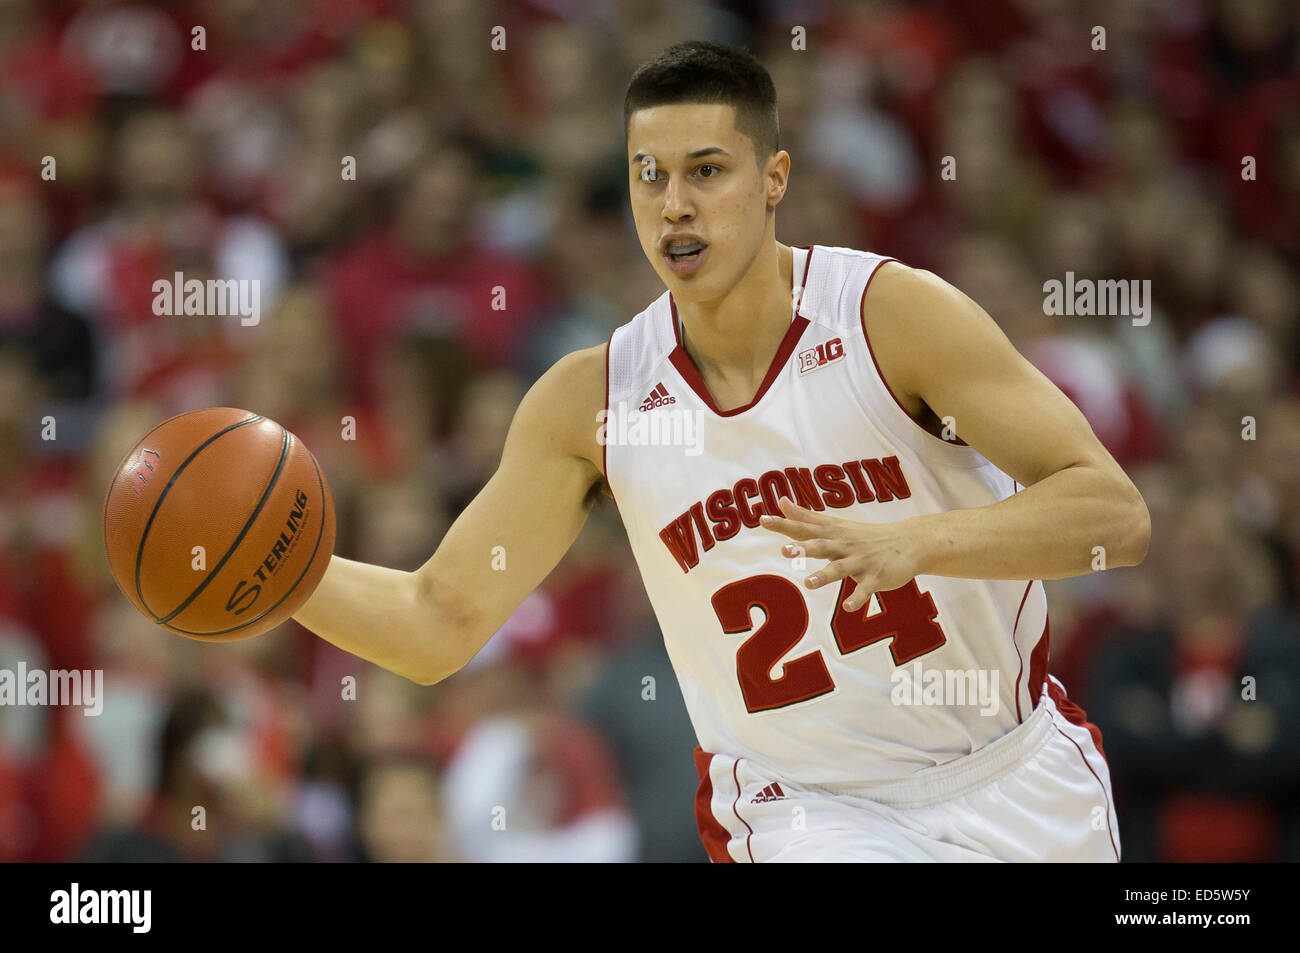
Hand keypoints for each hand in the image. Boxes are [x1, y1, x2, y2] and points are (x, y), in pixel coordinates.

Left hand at [758, 496, 922, 611]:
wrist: (909, 542)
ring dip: (824, 576)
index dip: (784, 524)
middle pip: (821, 545)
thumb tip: (782, 502)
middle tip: (784, 550)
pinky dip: (858, 597)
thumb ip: (807, 517)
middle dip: (803, 548)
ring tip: (808, 584)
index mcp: (833, 534)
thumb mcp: (836, 524)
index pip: (805, 527)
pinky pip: (865, 589)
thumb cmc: (866, 535)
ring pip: (840, 569)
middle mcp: (844, 545)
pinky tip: (848, 607)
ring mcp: (861, 561)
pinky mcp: (876, 577)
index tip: (763, 519)